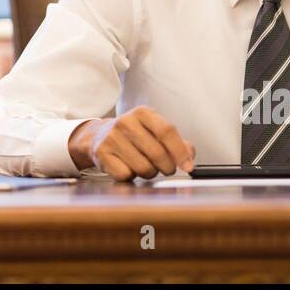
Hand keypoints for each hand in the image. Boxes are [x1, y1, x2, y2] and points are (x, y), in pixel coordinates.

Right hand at [68, 107, 195, 180]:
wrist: (100, 136)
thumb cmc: (134, 136)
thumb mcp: (155, 131)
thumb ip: (176, 142)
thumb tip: (189, 155)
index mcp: (143, 113)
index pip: (167, 131)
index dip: (180, 152)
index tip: (188, 166)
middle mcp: (125, 122)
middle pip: (157, 153)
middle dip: (167, 167)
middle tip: (167, 169)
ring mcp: (111, 137)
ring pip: (143, 167)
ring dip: (150, 173)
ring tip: (146, 167)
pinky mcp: (102, 153)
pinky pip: (126, 175)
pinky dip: (132, 176)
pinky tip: (128, 167)